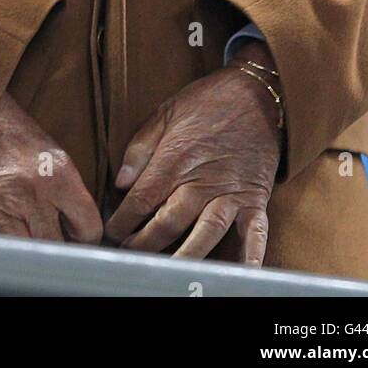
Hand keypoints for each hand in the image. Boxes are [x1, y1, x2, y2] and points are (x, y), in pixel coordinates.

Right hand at [0, 91, 102, 243]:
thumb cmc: (22, 141)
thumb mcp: (58, 159)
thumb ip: (73, 196)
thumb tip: (88, 236)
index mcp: (59, 176)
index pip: (89, 229)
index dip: (88, 238)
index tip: (80, 237)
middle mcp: (32, 194)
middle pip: (57, 246)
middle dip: (60, 248)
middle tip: (58, 242)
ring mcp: (1, 208)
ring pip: (27, 254)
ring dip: (33, 251)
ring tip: (34, 240)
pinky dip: (6, 250)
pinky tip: (10, 237)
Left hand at [105, 41, 283, 264]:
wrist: (256, 92)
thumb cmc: (207, 101)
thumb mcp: (165, 112)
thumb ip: (140, 148)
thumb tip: (120, 182)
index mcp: (175, 158)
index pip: (142, 200)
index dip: (123, 221)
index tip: (112, 232)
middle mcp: (202, 180)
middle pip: (168, 223)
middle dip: (144, 243)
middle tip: (130, 254)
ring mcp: (230, 192)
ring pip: (205, 234)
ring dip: (184, 257)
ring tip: (166, 273)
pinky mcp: (255, 199)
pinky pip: (255, 234)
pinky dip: (249, 258)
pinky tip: (238, 276)